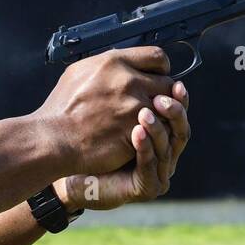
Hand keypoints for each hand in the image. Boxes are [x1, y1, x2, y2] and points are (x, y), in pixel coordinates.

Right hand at [34, 46, 180, 176]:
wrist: (53, 138)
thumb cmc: (61, 109)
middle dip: (161, 95)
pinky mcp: (137, 131)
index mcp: (114, 62)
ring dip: (159, 116)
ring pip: (166, 110)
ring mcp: (134, 108)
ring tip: (144, 121)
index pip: (158, 57)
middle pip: (168, 84)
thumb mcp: (79, 72)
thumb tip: (121, 62)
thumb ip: (106, 65)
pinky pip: (158, 131)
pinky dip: (151, 134)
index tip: (156, 78)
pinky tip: (138, 136)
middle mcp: (128, 81)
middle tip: (150, 104)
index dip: (161, 69)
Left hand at [55, 83, 190, 209]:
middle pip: (180, 126)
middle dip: (172, 109)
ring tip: (144, 113)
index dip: (176, 94)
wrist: (64, 164)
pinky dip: (145, 148)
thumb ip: (124, 88)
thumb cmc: (84, 134)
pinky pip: (150, 166)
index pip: (177, 110)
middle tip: (160, 96)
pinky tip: (136, 133)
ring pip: (169, 146)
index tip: (170, 76)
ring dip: (158, 127)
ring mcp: (159, 171)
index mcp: (157, 130)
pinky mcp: (147, 187)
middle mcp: (163, 151)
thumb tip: (135, 58)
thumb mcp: (106, 104)